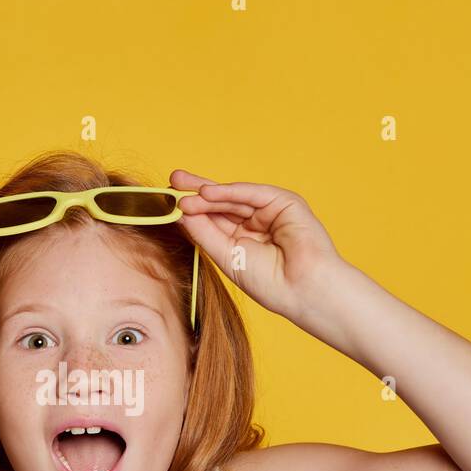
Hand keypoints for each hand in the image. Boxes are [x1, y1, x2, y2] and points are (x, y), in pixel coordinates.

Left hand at [170, 169, 343, 322]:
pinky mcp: (285, 202)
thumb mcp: (226, 256)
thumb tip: (180, 214)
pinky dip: (229, 192)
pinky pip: (252, 193)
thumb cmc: (270, 283)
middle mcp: (256, 222)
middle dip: (197, 191)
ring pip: (234, 197)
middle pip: (221, 202)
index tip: (168, 202)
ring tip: (183, 191)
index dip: (192, 209)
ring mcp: (271, 211)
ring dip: (208, 193)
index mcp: (242, 239)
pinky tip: (207, 193)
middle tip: (173, 180)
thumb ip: (204, 233)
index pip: (213, 218)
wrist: (303, 290)